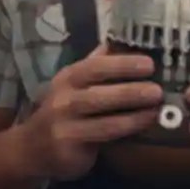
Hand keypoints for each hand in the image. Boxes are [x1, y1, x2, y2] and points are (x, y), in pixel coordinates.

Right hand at [21, 43, 162, 180]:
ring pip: (103, 118)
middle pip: (99, 93)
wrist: (31, 149)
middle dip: (130, 90)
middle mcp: (64, 98)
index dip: (122, 64)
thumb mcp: (73, 84)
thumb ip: (95, 64)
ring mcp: (65, 124)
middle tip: (157, 90)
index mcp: (69, 77)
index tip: (149, 64)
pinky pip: (102, 137)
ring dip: (133, 114)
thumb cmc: (63, 111)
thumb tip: (120, 39)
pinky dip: (126, 131)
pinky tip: (143, 125)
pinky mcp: (69, 146)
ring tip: (156, 109)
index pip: (95, 67)